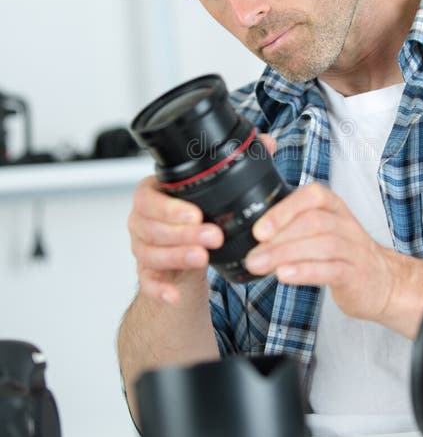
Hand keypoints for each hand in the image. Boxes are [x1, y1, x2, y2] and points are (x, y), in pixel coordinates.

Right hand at [128, 133, 276, 302]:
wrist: (184, 255)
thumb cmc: (196, 216)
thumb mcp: (212, 192)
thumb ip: (237, 164)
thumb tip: (266, 142)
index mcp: (153, 195)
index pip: (149, 198)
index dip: (170, 208)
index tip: (197, 213)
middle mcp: (142, 220)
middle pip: (151, 226)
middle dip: (183, 233)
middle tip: (212, 236)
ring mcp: (142, 247)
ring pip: (150, 253)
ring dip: (177, 256)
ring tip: (202, 258)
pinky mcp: (148, 273)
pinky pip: (148, 282)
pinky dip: (160, 289)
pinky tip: (175, 293)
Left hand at [244, 182, 396, 322]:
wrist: (384, 283)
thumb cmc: (344, 254)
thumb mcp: (322, 231)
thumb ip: (293, 226)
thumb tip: (253, 234)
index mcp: (334, 208)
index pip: (312, 196)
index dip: (283, 211)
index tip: (258, 230)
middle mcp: (346, 224)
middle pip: (313, 221)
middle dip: (279, 237)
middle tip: (253, 255)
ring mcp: (354, 250)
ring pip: (322, 244)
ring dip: (285, 254)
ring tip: (260, 265)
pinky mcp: (356, 275)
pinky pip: (331, 269)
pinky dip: (305, 271)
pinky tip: (284, 276)